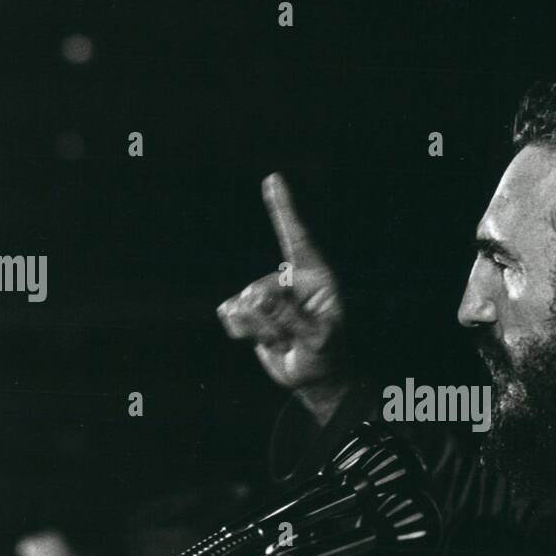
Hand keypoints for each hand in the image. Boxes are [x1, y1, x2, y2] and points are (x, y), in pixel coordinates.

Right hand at [218, 174, 346, 402]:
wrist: (312, 376)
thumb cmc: (326, 356)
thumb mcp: (317, 341)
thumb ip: (290, 318)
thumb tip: (255, 296)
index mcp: (315, 278)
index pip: (298, 240)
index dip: (284, 209)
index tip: (273, 178)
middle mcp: (289, 280)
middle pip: (261, 290)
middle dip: (272, 322)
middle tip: (293, 340)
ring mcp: (267, 294)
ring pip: (243, 305)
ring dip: (260, 331)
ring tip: (283, 341)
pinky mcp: (249, 309)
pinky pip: (230, 314)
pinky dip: (241, 332)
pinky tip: (262, 341)